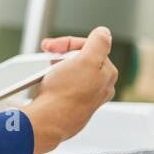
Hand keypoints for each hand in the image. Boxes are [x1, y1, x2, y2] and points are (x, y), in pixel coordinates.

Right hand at [22, 26, 117, 153]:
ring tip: (45, 73)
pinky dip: (54, 82)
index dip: (69, 43)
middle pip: (81, 59)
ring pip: (71, 72)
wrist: (48, 121)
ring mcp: (86, 97)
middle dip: (62, 55)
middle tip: (47, 56)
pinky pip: (63, 87)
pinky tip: (47, 85)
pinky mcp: (72, 106)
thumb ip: (98, 43)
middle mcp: (100, 86)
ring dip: (56, 68)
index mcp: (107, 72)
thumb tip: (104, 33)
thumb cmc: (64, 94)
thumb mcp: (86, 60)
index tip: (51, 46)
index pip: (90, 46)